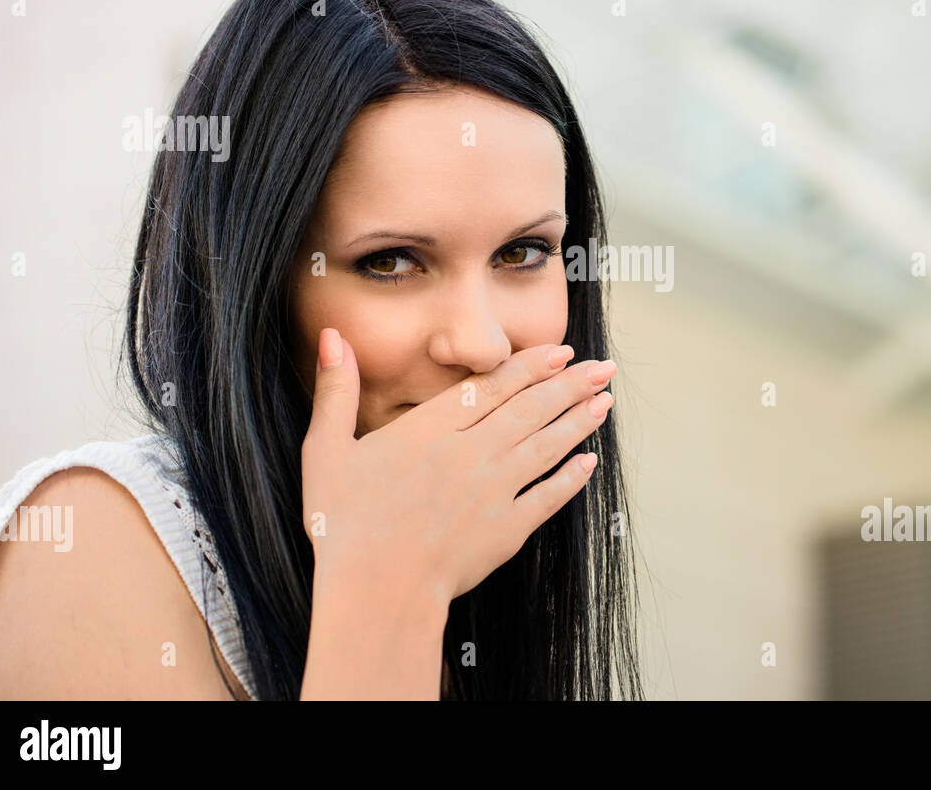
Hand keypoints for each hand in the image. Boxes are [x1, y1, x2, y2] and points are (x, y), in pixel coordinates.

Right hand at [300, 328, 615, 607]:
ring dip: (578, 422)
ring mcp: (494, 491)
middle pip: (530, 409)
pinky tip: (589, 463)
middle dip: (571, 385)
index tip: (562, 351)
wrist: (374, 593)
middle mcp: (470, 452)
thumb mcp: (325, 450)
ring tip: (605, 401)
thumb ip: (335, 391)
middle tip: (604, 368)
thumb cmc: (343, 526)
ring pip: (546, 446)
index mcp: (430, 429)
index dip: (531, 365)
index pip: (492, 386)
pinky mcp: (507, 530)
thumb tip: (331, 336)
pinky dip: (571, 478)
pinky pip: (548, 497)